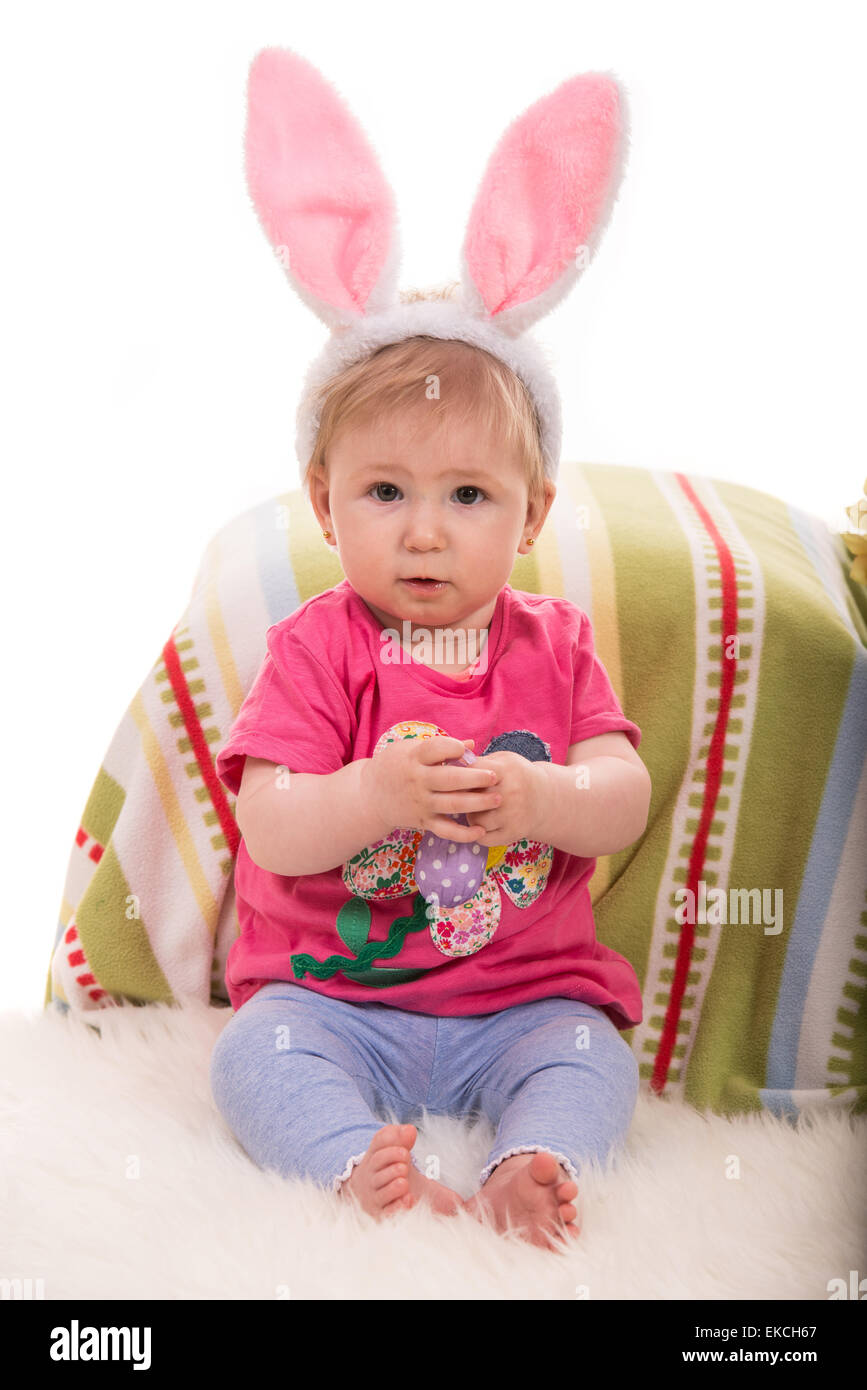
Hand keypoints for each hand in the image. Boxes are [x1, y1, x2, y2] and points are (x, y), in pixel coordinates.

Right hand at [362, 735, 502, 843]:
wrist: (370, 796)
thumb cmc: (395, 766)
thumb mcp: (410, 749)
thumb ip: (440, 747)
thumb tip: (471, 745)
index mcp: (414, 758)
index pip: (436, 749)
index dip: (454, 747)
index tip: (467, 750)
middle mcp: (418, 781)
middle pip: (450, 779)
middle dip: (475, 778)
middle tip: (495, 776)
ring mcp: (421, 803)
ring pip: (452, 805)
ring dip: (477, 803)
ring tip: (497, 799)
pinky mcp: (423, 821)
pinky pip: (446, 831)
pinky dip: (463, 834)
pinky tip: (481, 830)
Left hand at [461, 752, 545, 847]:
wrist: (545, 798)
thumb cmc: (516, 775)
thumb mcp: (502, 760)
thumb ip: (478, 762)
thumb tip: (450, 764)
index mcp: (506, 770)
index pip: (470, 774)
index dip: (460, 777)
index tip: (457, 779)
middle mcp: (510, 793)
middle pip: (470, 798)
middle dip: (462, 798)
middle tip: (462, 796)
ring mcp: (512, 815)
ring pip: (474, 820)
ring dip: (470, 816)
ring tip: (476, 810)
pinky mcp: (513, 833)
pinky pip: (483, 838)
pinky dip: (479, 833)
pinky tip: (484, 823)